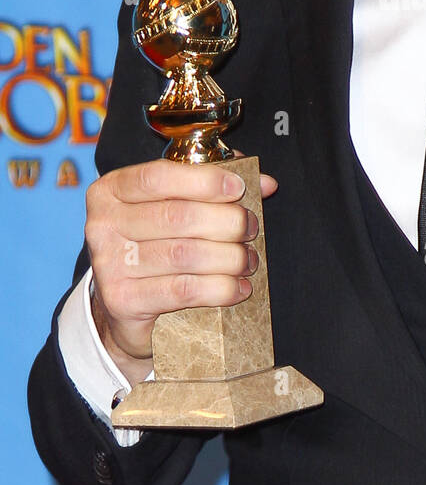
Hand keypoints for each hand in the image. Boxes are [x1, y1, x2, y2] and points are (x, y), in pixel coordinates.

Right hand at [84, 156, 276, 385]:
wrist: (124, 308)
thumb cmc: (155, 245)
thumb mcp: (173, 207)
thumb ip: (212, 187)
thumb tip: (264, 183)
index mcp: (111, 190)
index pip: (159, 176)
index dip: (205, 180)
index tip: (239, 188)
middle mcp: (102, 224)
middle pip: (178, 216)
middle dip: (227, 221)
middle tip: (250, 229)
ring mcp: (109, 264)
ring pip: (185, 254)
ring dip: (229, 257)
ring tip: (248, 260)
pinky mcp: (122, 300)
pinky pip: (183, 290)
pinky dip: (220, 288)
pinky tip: (238, 287)